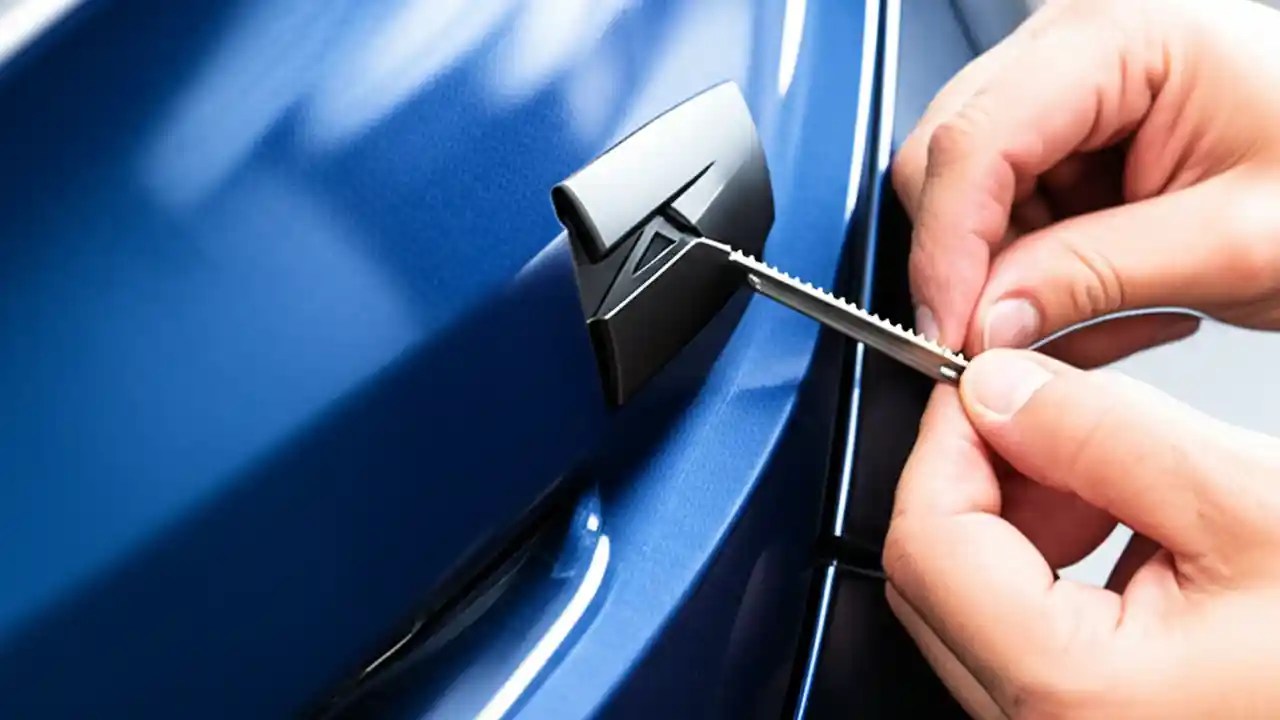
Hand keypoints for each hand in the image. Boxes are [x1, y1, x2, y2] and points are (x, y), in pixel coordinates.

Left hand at [884, 350, 1279, 718]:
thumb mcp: (1250, 506)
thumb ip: (1103, 437)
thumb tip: (997, 390)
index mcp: (1071, 693)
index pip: (927, 542)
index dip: (949, 441)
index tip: (990, 381)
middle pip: (939, 574)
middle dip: (987, 475)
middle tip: (1053, 413)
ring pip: (978, 601)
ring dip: (1027, 517)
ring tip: (1119, 476)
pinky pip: (1030, 635)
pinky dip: (1061, 565)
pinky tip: (1137, 536)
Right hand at [892, 0, 1279, 360]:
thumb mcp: (1233, 242)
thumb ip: (1093, 278)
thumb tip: (984, 322)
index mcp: (1120, 34)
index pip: (976, 140)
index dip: (947, 246)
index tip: (947, 332)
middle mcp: (1078, 43)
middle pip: (950, 157)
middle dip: (969, 261)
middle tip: (1003, 340)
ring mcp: (1069, 84)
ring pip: (968, 191)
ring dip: (1007, 274)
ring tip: (1097, 319)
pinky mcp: (1072, 130)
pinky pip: (1007, 207)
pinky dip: (1035, 269)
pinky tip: (1100, 295)